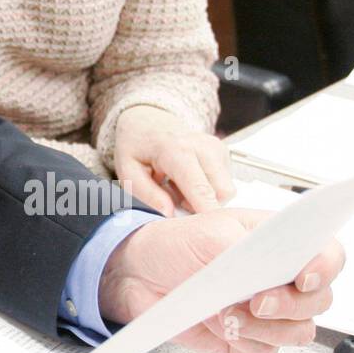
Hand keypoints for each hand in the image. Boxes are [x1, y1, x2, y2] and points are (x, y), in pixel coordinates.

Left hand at [99, 208, 344, 352]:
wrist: (140, 274)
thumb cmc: (176, 245)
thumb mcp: (209, 231)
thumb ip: (245, 247)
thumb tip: (272, 267)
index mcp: (280, 243)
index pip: (327, 253)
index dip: (325, 266)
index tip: (304, 277)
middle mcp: (280, 278)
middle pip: (319, 300)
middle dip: (289, 304)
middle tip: (257, 302)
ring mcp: (269, 311)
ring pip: (298, 331)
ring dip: (264, 326)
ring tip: (227, 312)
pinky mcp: (250, 338)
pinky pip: (266, 351)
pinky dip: (245, 341)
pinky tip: (221, 324)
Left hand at [114, 104, 232, 214]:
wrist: (148, 120)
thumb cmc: (136, 147)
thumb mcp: (127, 170)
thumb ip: (146, 193)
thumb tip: (169, 214)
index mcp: (175, 150)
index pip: (200, 187)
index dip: (207, 212)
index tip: (208, 231)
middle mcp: (202, 146)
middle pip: (221, 192)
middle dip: (203, 207)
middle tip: (176, 200)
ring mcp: (215, 147)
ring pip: (226, 190)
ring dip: (205, 198)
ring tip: (179, 187)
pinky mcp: (223, 152)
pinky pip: (224, 184)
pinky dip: (208, 189)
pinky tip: (188, 180)